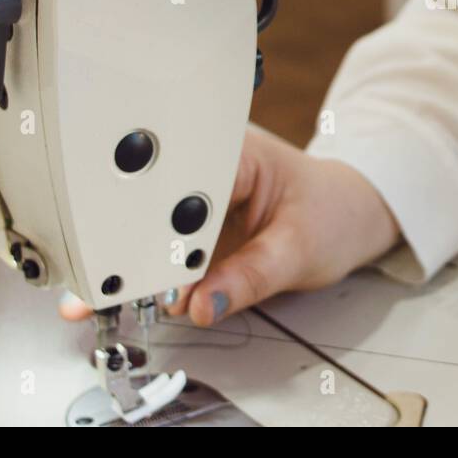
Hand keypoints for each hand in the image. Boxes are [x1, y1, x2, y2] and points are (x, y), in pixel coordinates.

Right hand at [60, 124, 400, 325]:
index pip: (183, 186)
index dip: (163, 228)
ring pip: (151, 227)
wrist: (347, 211)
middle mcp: (207, 165)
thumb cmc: (333, 213)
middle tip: (116, 290)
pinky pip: (163, 244)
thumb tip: (202, 305)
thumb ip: (251, 278)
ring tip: (111, 296)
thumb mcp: (300, 250)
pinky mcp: (193, 220)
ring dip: (135, 263)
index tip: (151, 269)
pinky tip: (129, 291)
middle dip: (136, 247)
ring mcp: (196, 194)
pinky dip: (149, 271)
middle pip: (155, 204)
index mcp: (234, 152)